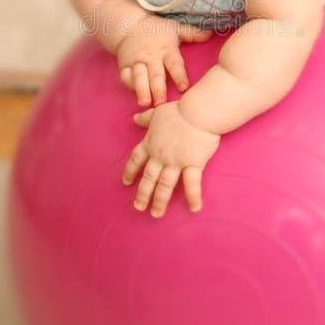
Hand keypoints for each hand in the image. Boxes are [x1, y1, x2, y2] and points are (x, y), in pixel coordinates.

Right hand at [116, 16, 211, 106]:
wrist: (130, 26)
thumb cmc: (157, 30)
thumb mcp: (175, 28)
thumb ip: (192, 33)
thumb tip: (210, 33)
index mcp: (166, 49)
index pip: (174, 64)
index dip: (179, 76)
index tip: (184, 88)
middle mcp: (151, 57)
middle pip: (156, 74)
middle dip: (158, 89)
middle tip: (161, 104)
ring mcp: (137, 61)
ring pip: (139, 77)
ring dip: (142, 90)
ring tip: (145, 103)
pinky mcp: (124, 65)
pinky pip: (125, 76)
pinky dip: (128, 84)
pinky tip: (132, 95)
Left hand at [123, 101, 220, 217]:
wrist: (197, 112)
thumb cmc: (179, 111)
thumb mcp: (157, 113)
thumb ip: (146, 118)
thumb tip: (134, 118)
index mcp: (151, 143)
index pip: (136, 159)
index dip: (130, 171)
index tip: (126, 182)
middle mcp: (160, 155)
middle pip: (149, 177)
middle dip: (142, 193)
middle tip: (138, 207)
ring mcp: (176, 161)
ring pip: (165, 185)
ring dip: (160, 200)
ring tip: (156, 214)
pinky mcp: (193, 164)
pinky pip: (192, 184)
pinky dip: (193, 197)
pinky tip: (194, 209)